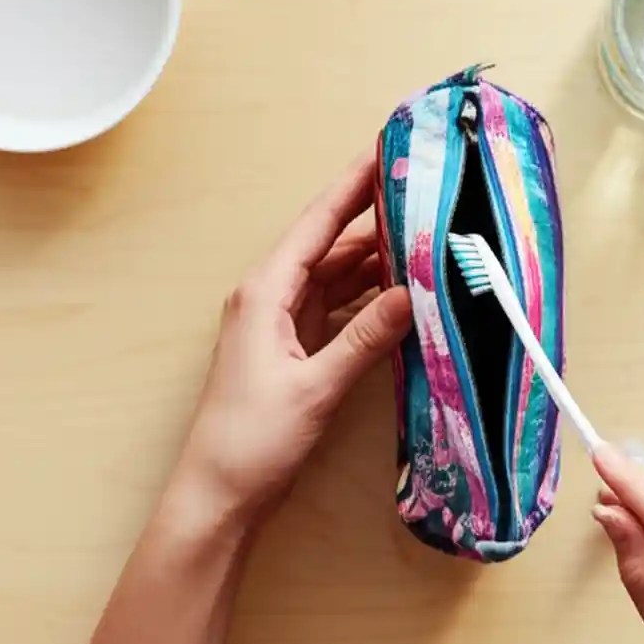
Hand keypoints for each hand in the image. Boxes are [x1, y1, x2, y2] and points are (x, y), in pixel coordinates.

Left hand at [176, 156, 411, 522]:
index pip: (317, 223)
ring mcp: (281, 323)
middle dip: (375, 217)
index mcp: (265, 292)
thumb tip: (413, 292)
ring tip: (425, 237)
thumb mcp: (315, 388)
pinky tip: (401, 292)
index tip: (386, 149)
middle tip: (423, 192)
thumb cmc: (252, 439)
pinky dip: (368, 297)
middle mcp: (271, 297)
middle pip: (329, 243)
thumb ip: (365, 338)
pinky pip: (337, 306)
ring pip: (336, 275)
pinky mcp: (293, 349)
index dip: (353, 185)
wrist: (218, 494)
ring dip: (376, 260)